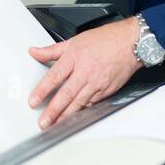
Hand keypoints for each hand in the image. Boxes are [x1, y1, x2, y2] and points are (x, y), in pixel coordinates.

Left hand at [28, 17, 142, 128]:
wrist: (131, 42)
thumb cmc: (106, 39)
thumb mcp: (75, 40)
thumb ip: (52, 50)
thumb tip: (35, 52)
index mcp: (75, 57)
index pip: (54, 76)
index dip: (42, 91)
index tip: (33, 101)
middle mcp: (85, 71)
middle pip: (66, 94)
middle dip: (53, 110)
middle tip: (43, 122)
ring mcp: (97, 82)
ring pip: (79, 102)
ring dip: (66, 115)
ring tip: (55, 124)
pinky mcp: (107, 90)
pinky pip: (92, 103)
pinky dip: (82, 111)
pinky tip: (74, 117)